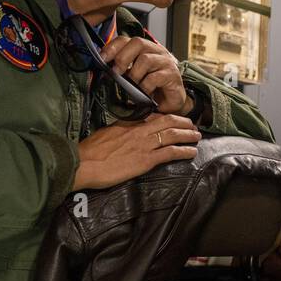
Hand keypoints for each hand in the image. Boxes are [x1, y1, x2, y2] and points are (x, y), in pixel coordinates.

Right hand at [71, 113, 199, 190]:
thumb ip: (118, 132)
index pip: (152, 117)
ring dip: (187, 135)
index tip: (175, 119)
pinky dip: (183, 151)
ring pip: (172, 135)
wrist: (83, 163)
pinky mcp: (146, 159)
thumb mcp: (105, 135)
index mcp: (127, 124)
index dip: (167, 118)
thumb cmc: (89, 152)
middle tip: (192, 125)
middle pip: (167, 122)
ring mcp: (143, 144)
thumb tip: (124, 134)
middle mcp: (138, 131)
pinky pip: (170, 153)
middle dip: (183, 122)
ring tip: (197, 136)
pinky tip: (191, 152)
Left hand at [97, 34, 191, 114]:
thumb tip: (105, 68)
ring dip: (134, 74)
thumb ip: (123, 69)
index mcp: (145, 49)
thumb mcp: (134, 76)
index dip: (112, 47)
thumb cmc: (152, 88)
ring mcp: (166, 62)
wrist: (171, 102)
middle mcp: (156, 51)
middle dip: (123, 57)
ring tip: (132, 86)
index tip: (102, 59)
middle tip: (117, 73)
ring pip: (145, 59)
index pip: (126, 39)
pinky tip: (144, 93)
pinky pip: (154, 77)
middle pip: (138, 43)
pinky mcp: (172, 75)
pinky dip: (145, 86)